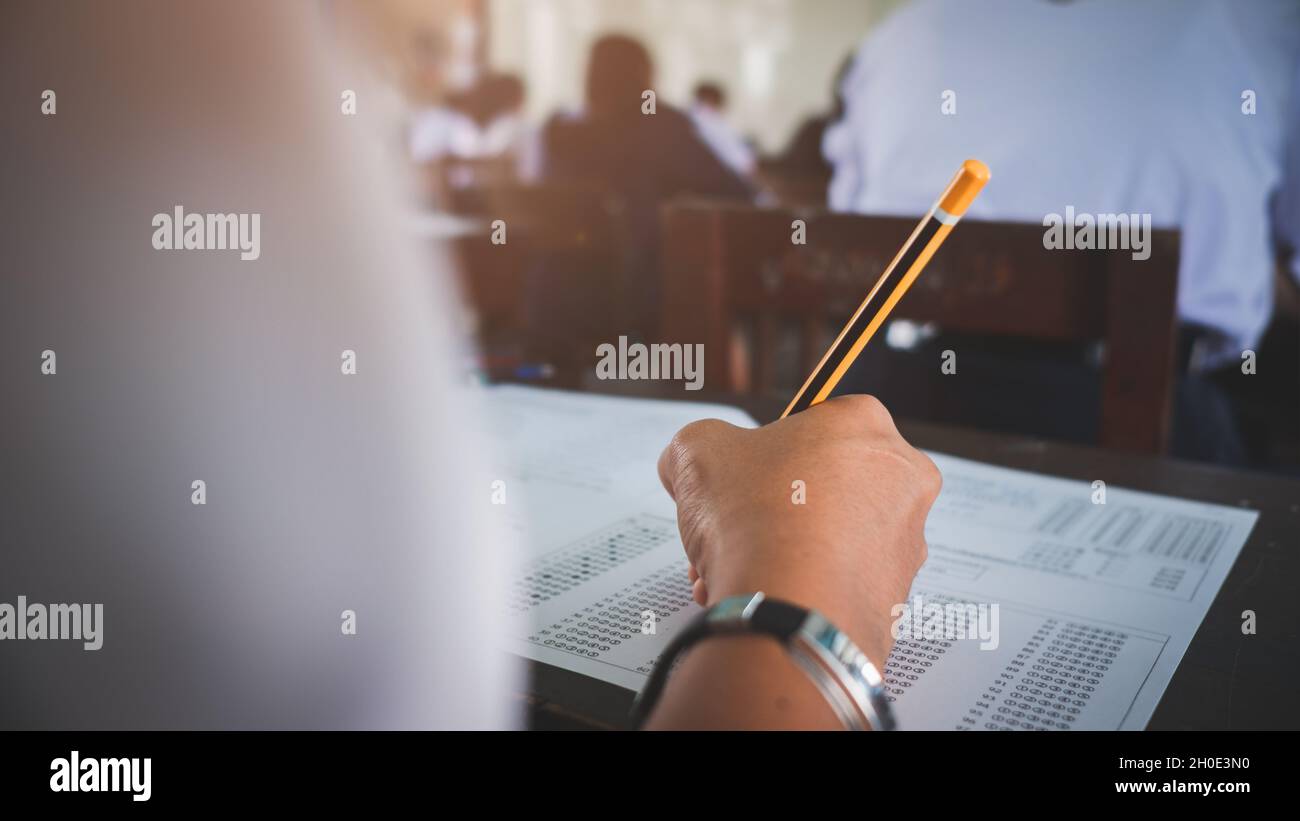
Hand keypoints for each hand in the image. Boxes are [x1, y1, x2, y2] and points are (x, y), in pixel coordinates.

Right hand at [657, 394, 940, 666]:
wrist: (788, 613)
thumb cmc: (755, 518)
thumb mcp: (698, 451)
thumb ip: (697, 444)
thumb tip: (688, 464)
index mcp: (865, 425)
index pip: (812, 422)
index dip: (766, 450)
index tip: (740, 475)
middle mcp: (902, 479)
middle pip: (821, 484)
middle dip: (767, 509)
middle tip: (726, 529)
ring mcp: (905, 541)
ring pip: (828, 537)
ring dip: (777, 551)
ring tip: (732, 570)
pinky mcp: (896, 595)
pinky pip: (839, 581)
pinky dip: (801, 587)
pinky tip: (759, 596)